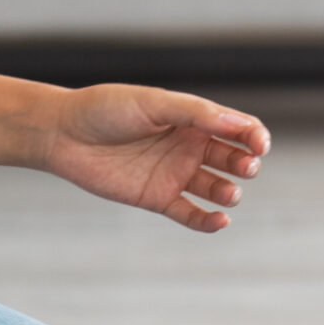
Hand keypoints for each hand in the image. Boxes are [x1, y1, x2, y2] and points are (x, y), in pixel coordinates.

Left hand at [38, 85, 270, 233]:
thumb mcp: (152, 103)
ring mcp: (175, 173)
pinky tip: (220, 221)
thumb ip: (193, 112)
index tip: (259, 145)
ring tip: (228, 193)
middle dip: (245, 163)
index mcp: (191, 117)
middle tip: (246, 167)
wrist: (64, 134)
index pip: (237, 127)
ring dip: (230, 192)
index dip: (254, 136)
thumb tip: (236, 123)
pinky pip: (191, 214)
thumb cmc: (106, 109)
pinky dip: (209, 221)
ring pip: (217, 187)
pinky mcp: (158, 198)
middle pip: (232, 158)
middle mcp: (188, 145)